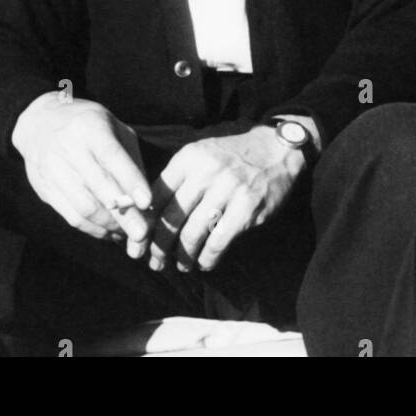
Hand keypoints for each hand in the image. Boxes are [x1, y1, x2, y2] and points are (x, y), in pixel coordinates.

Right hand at [11, 92, 153, 256]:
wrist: (40, 123)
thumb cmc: (91, 126)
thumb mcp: (115, 129)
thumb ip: (132, 159)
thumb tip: (147, 199)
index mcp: (90, 127)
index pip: (112, 157)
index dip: (130, 181)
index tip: (147, 203)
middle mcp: (68, 148)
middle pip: (98, 188)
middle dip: (123, 214)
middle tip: (143, 234)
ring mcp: (52, 171)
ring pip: (84, 207)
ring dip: (110, 225)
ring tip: (130, 234)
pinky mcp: (44, 190)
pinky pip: (72, 217)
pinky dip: (94, 229)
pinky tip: (111, 232)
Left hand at [147, 126, 304, 273]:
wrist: (277, 149)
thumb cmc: (232, 157)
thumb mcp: (201, 156)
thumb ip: (177, 180)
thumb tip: (148, 217)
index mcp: (189, 157)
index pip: (156, 196)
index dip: (144, 225)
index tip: (138, 244)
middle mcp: (206, 171)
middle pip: (171, 218)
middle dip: (159, 247)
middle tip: (155, 262)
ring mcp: (228, 188)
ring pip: (193, 233)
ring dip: (183, 256)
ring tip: (181, 266)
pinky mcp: (247, 207)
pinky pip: (219, 242)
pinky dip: (208, 258)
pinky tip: (204, 263)